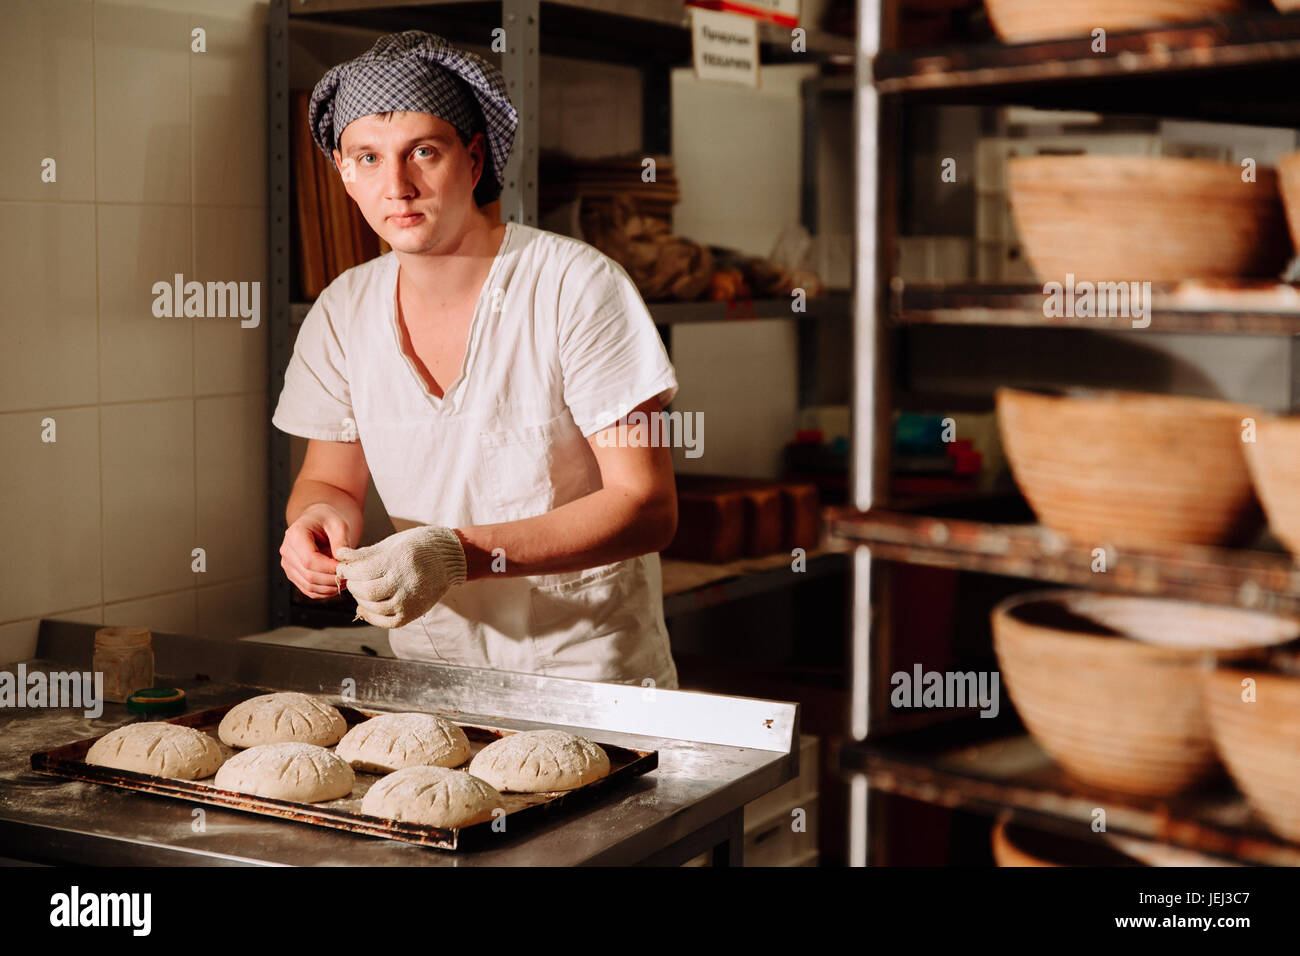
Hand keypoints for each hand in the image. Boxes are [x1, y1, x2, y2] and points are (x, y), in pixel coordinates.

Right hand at [280, 504, 352, 598]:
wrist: (318, 522)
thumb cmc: (327, 520)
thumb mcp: (338, 524)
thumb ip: (341, 541)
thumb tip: (343, 561)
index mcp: (295, 535)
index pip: (309, 560)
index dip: (329, 568)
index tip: (347, 568)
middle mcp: (287, 551)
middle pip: (309, 574)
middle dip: (332, 579)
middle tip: (351, 576)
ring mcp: (288, 565)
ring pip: (309, 585)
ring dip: (330, 587)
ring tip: (347, 580)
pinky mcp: (294, 575)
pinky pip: (309, 590)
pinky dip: (325, 592)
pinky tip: (338, 584)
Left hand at [335, 525, 467, 627]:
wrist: (448, 559)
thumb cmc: (417, 546)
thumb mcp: (391, 544)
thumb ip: (365, 553)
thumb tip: (340, 557)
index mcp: (400, 560)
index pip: (363, 571)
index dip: (347, 571)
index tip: (343, 568)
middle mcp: (406, 582)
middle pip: (367, 591)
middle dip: (353, 585)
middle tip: (352, 579)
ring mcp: (411, 600)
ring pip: (374, 607)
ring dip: (360, 600)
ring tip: (361, 590)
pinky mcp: (414, 612)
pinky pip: (387, 621)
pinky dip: (372, 616)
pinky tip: (366, 607)